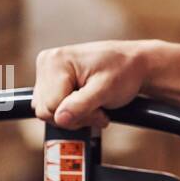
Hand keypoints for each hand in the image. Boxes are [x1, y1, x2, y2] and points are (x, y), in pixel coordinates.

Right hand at [32, 40, 150, 129]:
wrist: (133, 64)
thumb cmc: (124, 72)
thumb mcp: (105, 90)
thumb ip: (81, 105)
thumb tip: (60, 118)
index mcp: (56, 61)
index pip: (51, 106)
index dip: (76, 116)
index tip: (99, 112)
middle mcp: (47, 63)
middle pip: (46, 110)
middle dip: (74, 117)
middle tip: (98, 110)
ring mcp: (47, 72)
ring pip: (48, 111)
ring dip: (73, 115)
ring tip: (94, 105)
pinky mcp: (52, 80)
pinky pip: (52, 107)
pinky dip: (70, 111)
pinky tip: (86, 103)